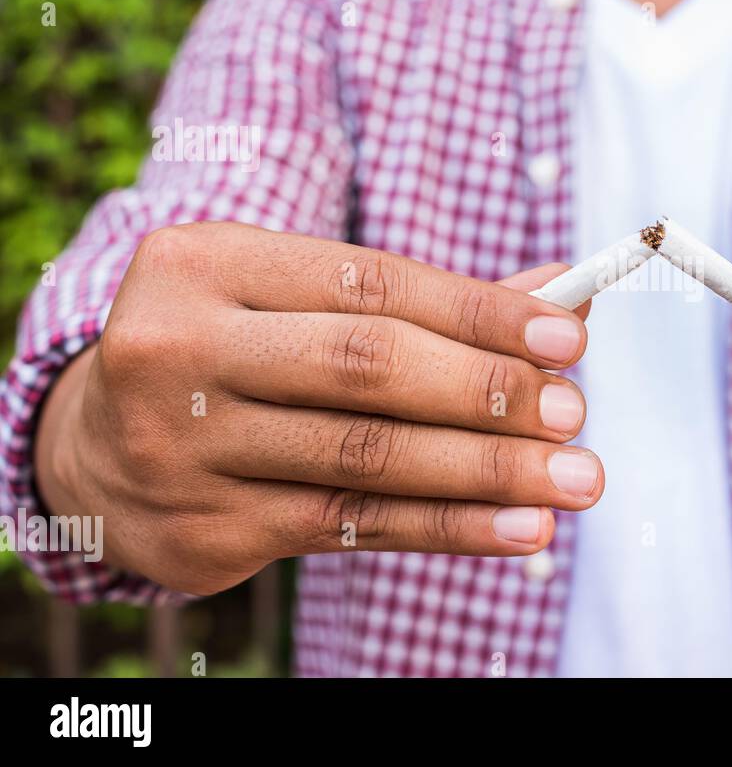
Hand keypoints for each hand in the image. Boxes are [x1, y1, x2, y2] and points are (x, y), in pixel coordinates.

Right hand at [34, 222, 601, 595]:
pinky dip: (446, 527)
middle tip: (574, 414)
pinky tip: (519, 529)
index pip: (370, 282)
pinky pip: (348, 526)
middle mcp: (180, 348)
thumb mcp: (297, 303)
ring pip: (364, 458)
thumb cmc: (236, 355)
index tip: (569, 336)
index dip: (478, 311)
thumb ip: (420, 302)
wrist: (97, 450)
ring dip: (486, 472)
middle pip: (365, 367)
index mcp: (207, 263)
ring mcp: (181, 446)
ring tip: (573, 480)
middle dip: (486, 393)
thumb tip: (560, 294)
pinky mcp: (201, 529)